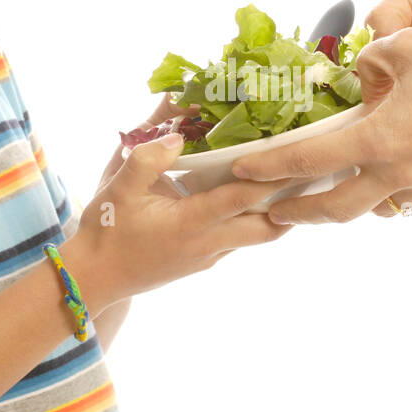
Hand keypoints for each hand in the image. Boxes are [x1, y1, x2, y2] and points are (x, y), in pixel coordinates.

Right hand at [68, 100, 296, 312]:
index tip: (300, 156)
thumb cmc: (106, 231)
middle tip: (316, 174)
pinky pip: (241, 239)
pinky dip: (255, 220)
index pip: (244, 198)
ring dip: (279, 213)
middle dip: (295, 202)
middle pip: (268, 227)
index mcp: (192, 222)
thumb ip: (149, 157)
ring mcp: (210, 255)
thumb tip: (179, 133)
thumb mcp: (118, 186)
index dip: (273, 177)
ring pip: (258, 236)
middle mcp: (210, 243)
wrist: (94, 278)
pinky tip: (256, 201)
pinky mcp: (204, 261)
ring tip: (297, 183)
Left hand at [230, 27, 411, 223]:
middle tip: (272, 209)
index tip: (241, 171)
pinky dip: (374, 189)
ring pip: (368, 205)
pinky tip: (369, 175)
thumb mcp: (404, 46)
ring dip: (337, 205)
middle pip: (333, 208)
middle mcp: (398, 171)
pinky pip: (399, 192)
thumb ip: (367, 63)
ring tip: (315, 197)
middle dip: (297, 211)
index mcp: (379, 141)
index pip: (307, 159)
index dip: (268, 167)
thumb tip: (356, 78)